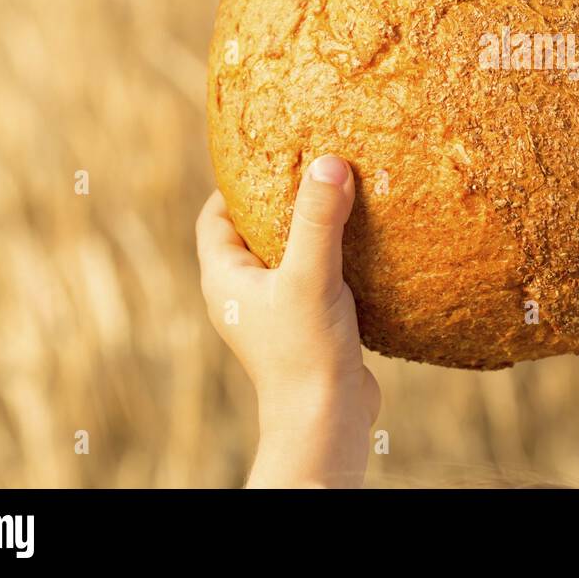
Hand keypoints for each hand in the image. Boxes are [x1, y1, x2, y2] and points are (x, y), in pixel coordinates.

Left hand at [196, 154, 378, 487]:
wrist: (326, 421)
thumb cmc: (305, 352)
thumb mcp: (311, 276)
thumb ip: (318, 219)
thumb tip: (328, 162)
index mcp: (224, 279)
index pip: (215, 217)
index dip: (236, 184)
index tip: (272, 156)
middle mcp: (242, 295)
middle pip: (253, 232)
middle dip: (280, 201)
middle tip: (315, 170)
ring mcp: (274, 312)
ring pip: (286, 256)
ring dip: (310, 231)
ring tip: (343, 199)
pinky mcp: (305, 327)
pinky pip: (314, 278)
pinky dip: (332, 258)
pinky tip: (364, 246)